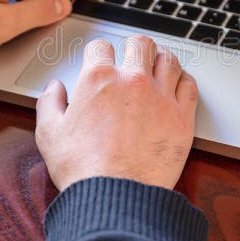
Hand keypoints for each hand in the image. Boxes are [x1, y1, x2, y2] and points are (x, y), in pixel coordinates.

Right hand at [35, 36, 198, 189]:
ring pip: (168, 59)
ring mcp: (161, 97)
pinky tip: (177, 87)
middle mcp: (133, 81)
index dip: (99, 53)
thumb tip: (54, 88)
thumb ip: (49, 103)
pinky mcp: (182, 117)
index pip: (101, 46)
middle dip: (134, 48)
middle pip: (140, 44)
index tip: (101, 61)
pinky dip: (183, 82)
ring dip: (161, 61)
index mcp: (98, 79)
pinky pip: (190, 85)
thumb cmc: (84, 169)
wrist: (116, 197)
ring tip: (157, 69)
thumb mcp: (49, 134)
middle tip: (133, 58)